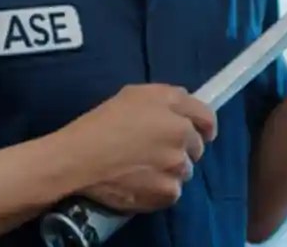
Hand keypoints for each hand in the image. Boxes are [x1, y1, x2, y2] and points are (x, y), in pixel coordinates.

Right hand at [62, 84, 216, 213]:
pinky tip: (141, 183)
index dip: (205, 126)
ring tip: (145, 169)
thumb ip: (167, 98)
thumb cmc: (101, 122)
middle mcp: (181, 136)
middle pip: (197, 147)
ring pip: (184, 171)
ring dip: (171, 170)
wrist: (79, 158)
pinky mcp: (167, 192)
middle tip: (157, 151)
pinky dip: (161, 189)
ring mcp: (176, 166)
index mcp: (174, 109)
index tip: (202, 133)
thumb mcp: (134, 94)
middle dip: (183, 149)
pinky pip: (173, 191)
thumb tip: (186, 104)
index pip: (207, 118)